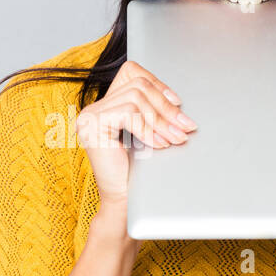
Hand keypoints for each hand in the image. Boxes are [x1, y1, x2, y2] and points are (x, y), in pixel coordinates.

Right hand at [75, 60, 196, 208]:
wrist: (125, 203)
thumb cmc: (138, 174)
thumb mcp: (148, 134)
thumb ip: (153, 112)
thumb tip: (177, 101)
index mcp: (105, 106)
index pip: (132, 73)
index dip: (157, 83)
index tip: (178, 104)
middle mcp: (93, 108)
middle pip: (137, 85)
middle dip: (166, 106)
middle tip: (185, 126)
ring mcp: (89, 117)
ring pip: (135, 98)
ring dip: (161, 119)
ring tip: (175, 138)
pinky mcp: (92, 126)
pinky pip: (128, 114)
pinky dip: (148, 129)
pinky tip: (158, 144)